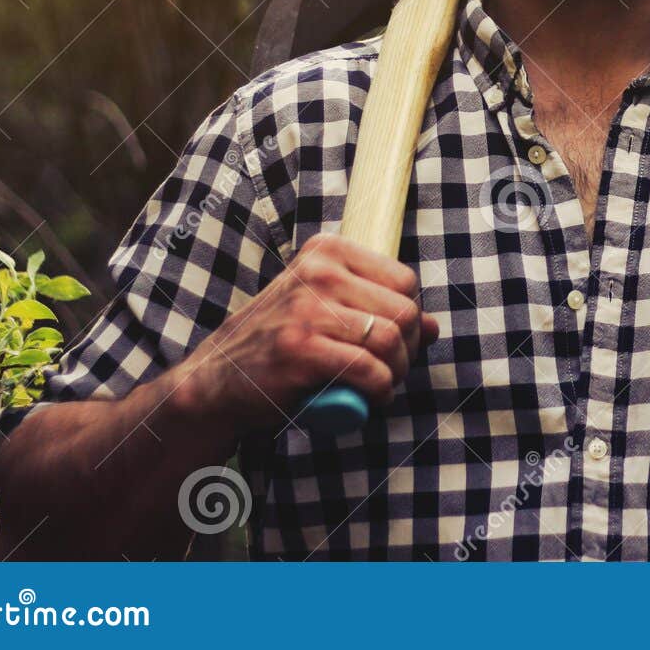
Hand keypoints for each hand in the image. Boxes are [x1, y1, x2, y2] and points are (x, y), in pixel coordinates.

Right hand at [170, 233, 439, 430]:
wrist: (216, 381)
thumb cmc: (278, 343)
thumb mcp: (325, 310)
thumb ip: (376, 309)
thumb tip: (433, 326)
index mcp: (326, 252)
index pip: (403, 279)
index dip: (410, 316)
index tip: (395, 341)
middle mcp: (317, 271)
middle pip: (404, 310)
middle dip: (408, 348)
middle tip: (390, 369)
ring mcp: (306, 309)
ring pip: (392, 339)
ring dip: (397, 371)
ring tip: (381, 384)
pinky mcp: (300, 349)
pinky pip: (370, 370)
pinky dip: (381, 390)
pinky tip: (371, 398)